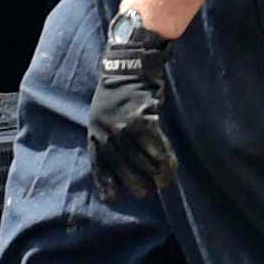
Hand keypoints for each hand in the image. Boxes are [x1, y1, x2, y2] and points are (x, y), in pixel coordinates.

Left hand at [85, 12, 179, 201]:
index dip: (107, 184)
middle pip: (122, 168)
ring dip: (155, 176)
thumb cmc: (118, 93)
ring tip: (163, 184)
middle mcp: (106, 132)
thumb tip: (121, 164)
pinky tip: (170, 168)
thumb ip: (108, 137)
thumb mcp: (101, 115)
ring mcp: (124, 126)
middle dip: (136, 184)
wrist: (129, 64)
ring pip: (141, 160)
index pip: (99, 166)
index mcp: (94, 133)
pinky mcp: (142, 119)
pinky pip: (155, 147)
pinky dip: (164, 160)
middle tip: (147, 192)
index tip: (115, 199)